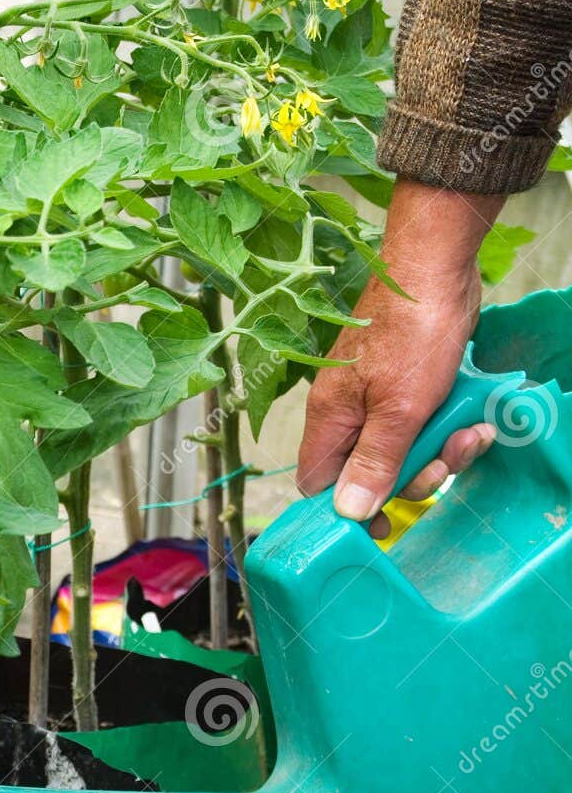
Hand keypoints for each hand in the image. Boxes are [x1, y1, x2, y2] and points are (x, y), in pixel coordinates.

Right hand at [297, 180, 503, 527]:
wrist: (437, 266)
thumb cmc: (413, 330)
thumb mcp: (400, 407)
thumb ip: (375, 462)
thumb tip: (347, 512)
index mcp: (331, 420)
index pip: (319, 484)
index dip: (347, 510)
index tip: (383, 525)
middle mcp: (348, 414)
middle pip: (370, 474)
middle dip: (416, 475)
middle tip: (447, 458)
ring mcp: (378, 399)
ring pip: (404, 451)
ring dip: (442, 451)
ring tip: (471, 430)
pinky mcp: (406, 387)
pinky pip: (422, 426)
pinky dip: (449, 427)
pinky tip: (473, 416)